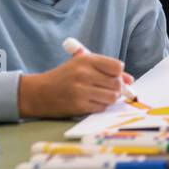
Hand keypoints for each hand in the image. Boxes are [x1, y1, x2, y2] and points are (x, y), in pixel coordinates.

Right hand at [18, 54, 132, 117]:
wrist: (38, 93)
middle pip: (117, 83)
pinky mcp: (79, 106)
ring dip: (110, 98)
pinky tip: (90, 102)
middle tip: (106, 88)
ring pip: (112, 97)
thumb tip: (130, 80)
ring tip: (99, 95)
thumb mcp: (82, 66)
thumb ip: (106, 69)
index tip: (112, 76)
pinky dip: (100, 106)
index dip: (118, 73)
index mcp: (86, 60)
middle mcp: (83, 74)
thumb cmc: (64, 77)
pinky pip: (102, 108)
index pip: (117, 67)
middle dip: (116, 88)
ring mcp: (81, 91)